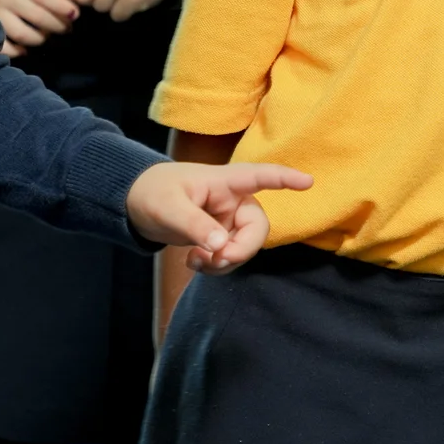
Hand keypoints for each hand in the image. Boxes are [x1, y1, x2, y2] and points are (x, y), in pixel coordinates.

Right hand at [0, 0, 78, 56]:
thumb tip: (66, 10)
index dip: (62, 8)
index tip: (75, 15)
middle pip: (38, 18)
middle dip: (57, 26)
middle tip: (66, 29)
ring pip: (23, 34)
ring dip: (40, 39)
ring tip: (46, 35)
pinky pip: (3, 46)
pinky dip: (17, 51)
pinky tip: (25, 48)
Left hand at [126, 160, 313, 272]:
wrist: (135, 204)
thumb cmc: (152, 193)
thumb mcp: (168, 208)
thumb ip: (195, 226)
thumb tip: (222, 248)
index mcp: (224, 182)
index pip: (260, 177)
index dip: (285, 179)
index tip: (308, 182)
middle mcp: (233, 200)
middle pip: (257, 228)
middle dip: (241, 250)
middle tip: (217, 260)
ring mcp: (228, 220)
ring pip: (244, 247)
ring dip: (224, 262)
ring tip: (196, 261)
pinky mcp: (220, 236)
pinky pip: (230, 257)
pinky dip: (216, 266)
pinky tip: (194, 262)